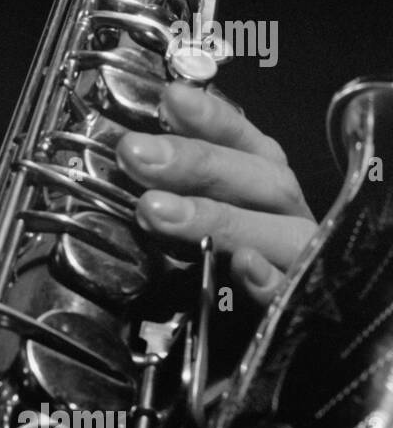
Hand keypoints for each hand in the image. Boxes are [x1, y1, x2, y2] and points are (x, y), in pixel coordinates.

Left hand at [115, 82, 316, 307]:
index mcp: (264, 179)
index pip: (244, 139)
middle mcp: (287, 212)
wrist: (267, 329)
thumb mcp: (198, 207)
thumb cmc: (225, 252)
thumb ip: (173, 179)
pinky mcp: (300, 304)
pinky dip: (271, 280)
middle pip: (260, 180)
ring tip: (157, 210)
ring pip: (278, 232)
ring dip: (217, 219)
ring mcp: (299, 256)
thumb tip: (128, 147)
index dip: (210, 117)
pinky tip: (242, 266)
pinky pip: (293, 292)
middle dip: (196, 163)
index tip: (171, 98)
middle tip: (137, 154)